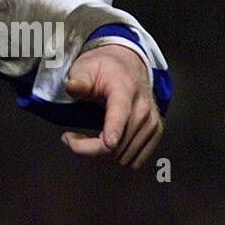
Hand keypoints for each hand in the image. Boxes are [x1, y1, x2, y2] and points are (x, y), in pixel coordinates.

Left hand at [60, 45, 164, 169]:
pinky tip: (102, 144)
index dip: (110, 134)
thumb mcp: (86, 67)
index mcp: (125, 90)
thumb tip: (72, 87)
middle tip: (69, 138)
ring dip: (100, 155)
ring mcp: (151, 123)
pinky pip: (134, 160)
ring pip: (124, 157)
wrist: (130, 64)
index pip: (120, 117)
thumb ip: (79, 80)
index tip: (104, 142)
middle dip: (87, 148)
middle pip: (117, 145)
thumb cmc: (105, 67)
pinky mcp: (154, 132)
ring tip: (84, 140)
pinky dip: (115, 158)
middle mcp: (142, 109)